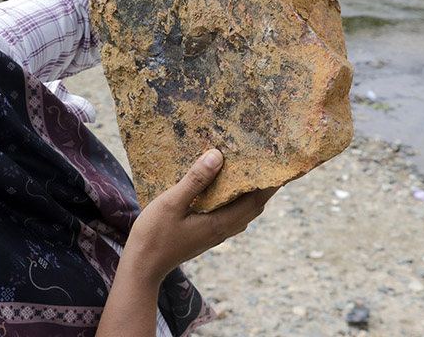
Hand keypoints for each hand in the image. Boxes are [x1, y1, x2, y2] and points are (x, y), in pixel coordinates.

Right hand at [123, 149, 276, 285]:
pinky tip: (224, 188)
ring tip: (250, 171)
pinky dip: (236, 201)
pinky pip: (231, 215)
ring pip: (243, 213)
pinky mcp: (207, 234)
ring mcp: (216, 234)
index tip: (281, 164)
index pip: (256, 201)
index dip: (271, 184)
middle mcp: (224, 230)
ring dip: (251, 194)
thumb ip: (195, 180)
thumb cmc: (154, 235)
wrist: (142, 266)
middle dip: (265, 187)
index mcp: (220, 223)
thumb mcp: (172, 202)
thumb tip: (218, 156)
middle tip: (269, 162)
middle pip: (254, 207)